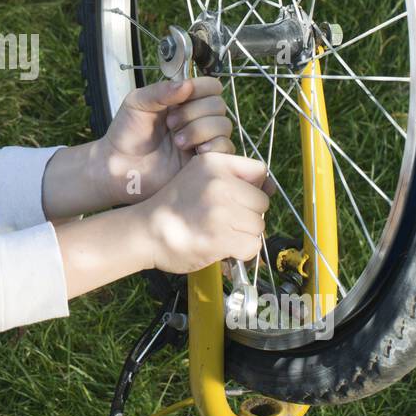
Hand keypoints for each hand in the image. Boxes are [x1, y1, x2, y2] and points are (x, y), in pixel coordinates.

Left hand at [99, 76, 236, 205]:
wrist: (119, 166)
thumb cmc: (125, 134)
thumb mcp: (137, 103)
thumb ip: (161, 91)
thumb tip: (187, 84)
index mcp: (182, 100)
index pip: (210, 86)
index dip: (201, 90)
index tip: (179, 100)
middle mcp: (196, 118)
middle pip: (218, 105)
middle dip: (194, 113)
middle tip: (171, 125)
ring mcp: (202, 139)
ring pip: (224, 126)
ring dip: (200, 131)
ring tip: (178, 142)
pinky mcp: (205, 161)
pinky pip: (226, 149)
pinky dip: (213, 147)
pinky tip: (194, 151)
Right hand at [133, 152, 271, 275]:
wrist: (145, 232)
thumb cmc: (172, 208)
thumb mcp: (197, 176)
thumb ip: (231, 177)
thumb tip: (271, 187)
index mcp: (214, 163)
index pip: (259, 171)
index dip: (253, 188)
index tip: (239, 199)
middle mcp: (219, 183)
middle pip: (261, 202)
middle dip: (247, 215)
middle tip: (224, 221)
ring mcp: (221, 211)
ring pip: (258, 226)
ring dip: (243, 234)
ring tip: (219, 234)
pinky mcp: (221, 237)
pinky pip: (252, 246)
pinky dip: (241, 251)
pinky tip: (222, 247)